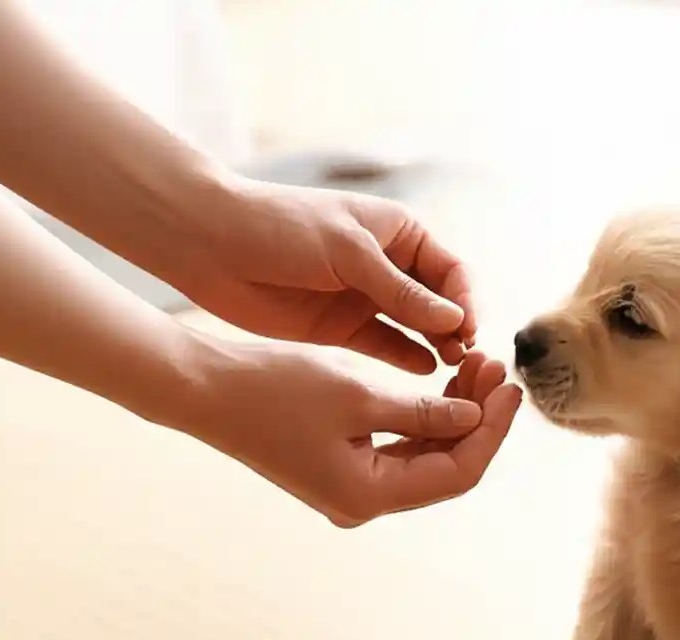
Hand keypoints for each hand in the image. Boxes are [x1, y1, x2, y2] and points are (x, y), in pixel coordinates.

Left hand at [176, 178, 475, 374]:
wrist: (210, 244)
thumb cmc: (281, 228)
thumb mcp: (348, 253)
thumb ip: (400, 291)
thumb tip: (454, 321)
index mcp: (399, 232)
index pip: (450, 271)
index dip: (466, 300)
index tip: (469, 330)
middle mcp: (390, 265)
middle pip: (440, 302)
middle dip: (456, 328)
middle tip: (465, 357)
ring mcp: (367, 298)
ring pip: (418, 327)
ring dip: (437, 345)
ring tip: (450, 367)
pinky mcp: (343, 327)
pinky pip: (387, 346)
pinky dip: (408, 359)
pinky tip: (424, 371)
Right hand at [187, 338, 521, 527]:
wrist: (205, 389)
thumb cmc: (275, 388)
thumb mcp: (358, 394)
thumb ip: (424, 412)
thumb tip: (477, 420)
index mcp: (368, 495)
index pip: (458, 473)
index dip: (492, 431)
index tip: (512, 387)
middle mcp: (363, 502)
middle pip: (446, 467)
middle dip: (478, 418)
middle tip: (495, 367)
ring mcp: (352, 488)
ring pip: (427, 456)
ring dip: (456, 415)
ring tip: (477, 367)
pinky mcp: (342, 467)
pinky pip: (401, 448)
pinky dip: (427, 418)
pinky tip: (447, 382)